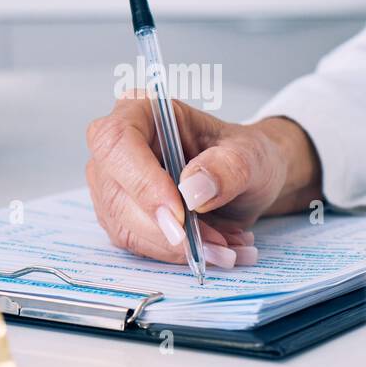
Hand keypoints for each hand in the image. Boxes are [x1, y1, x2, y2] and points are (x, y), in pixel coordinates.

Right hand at [84, 97, 321, 266]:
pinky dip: (176, 255)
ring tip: (224, 246)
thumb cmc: (244, 156)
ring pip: (125, 227)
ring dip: (175, 247)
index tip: (179, 213)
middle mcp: (119, 148)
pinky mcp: (122, 217)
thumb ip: (227, 167)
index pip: (117, 142)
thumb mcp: (250, 155)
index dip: (142, 181)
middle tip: (215, 242)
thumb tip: (192, 190)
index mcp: (142, 112)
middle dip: (165, 228)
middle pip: (116, 193)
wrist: (249, 180)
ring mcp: (114, 185)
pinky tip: (212, 250)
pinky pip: (138, 245)